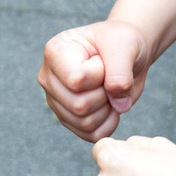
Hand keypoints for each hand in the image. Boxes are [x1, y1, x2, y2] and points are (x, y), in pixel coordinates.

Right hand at [39, 21, 149, 141]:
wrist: (127, 53)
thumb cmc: (121, 41)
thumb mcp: (124, 43)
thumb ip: (120, 70)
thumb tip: (118, 105)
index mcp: (55, 52)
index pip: (76, 80)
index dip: (100, 75)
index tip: (104, 60)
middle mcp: (49, 78)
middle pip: (79, 105)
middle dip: (105, 94)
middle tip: (110, 77)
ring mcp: (56, 101)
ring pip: (85, 123)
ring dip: (108, 108)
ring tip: (110, 88)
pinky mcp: (69, 119)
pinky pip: (92, 135)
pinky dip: (109, 123)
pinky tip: (111, 104)